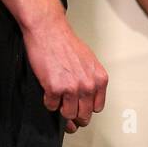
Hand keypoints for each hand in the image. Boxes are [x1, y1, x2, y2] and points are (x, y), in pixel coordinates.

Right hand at [21, 7, 107, 133]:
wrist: (49, 31)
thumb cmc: (66, 43)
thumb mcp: (89, 62)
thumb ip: (90, 81)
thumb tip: (86, 100)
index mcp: (99, 79)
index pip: (97, 107)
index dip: (87, 109)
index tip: (80, 108)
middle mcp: (88, 85)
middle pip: (84, 115)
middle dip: (75, 115)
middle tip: (66, 110)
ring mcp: (72, 88)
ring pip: (68, 114)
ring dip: (61, 110)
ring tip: (58, 99)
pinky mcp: (54, 89)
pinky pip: (51, 106)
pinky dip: (48, 101)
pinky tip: (48, 91)